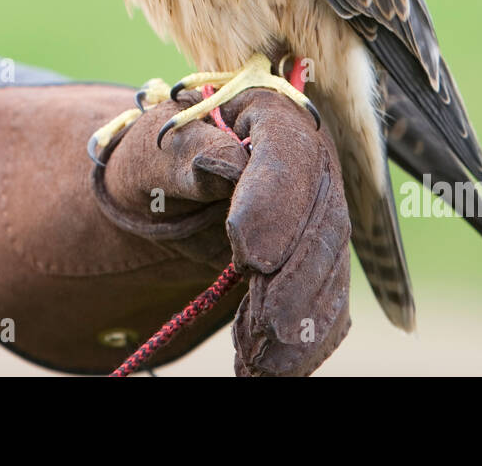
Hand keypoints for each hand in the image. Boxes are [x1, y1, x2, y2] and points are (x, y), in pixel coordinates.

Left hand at [0, 81, 349, 375]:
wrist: (159, 197)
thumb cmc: (153, 163)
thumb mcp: (151, 151)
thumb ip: (186, 151)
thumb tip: (225, 163)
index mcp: (267, 113)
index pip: (288, 150)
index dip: (276, 202)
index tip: (248, 254)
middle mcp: (306, 159)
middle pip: (321, 215)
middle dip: (295, 277)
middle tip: (265, 325)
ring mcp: (317, 209)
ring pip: (330, 264)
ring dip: (302, 319)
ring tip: (261, 361)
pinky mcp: (314, 257)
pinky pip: (327, 300)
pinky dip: (307, 341)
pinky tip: (276, 368)